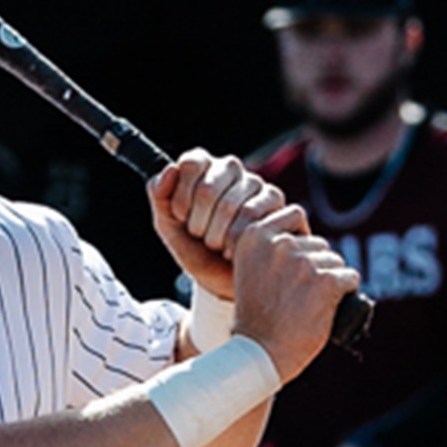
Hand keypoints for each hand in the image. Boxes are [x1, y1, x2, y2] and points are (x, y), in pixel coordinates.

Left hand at [147, 150, 287, 300]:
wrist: (227, 284)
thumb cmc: (198, 252)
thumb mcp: (169, 228)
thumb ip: (160, 197)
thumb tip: (170, 170)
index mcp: (208, 168)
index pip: (193, 162)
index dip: (181, 195)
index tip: (181, 217)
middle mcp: (237, 173)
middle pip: (209, 187)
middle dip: (197, 223)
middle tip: (201, 238)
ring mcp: (263, 189)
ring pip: (234, 206)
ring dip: (217, 237)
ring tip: (219, 247)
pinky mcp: (286, 209)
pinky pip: (258, 222)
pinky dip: (240, 244)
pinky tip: (238, 253)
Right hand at [229, 205, 362, 382]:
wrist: (260, 352)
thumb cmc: (256, 316)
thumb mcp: (249, 269)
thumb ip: (269, 247)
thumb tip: (303, 233)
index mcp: (254, 236)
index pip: (295, 214)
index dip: (300, 238)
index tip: (291, 265)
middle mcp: (278, 244)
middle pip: (317, 242)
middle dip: (315, 265)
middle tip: (297, 295)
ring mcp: (303, 261)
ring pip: (334, 261)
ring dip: (330, 280)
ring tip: (308, 304)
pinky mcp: (325, 281)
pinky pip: (350, 277)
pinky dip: (346, 291)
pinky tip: (329, 305)